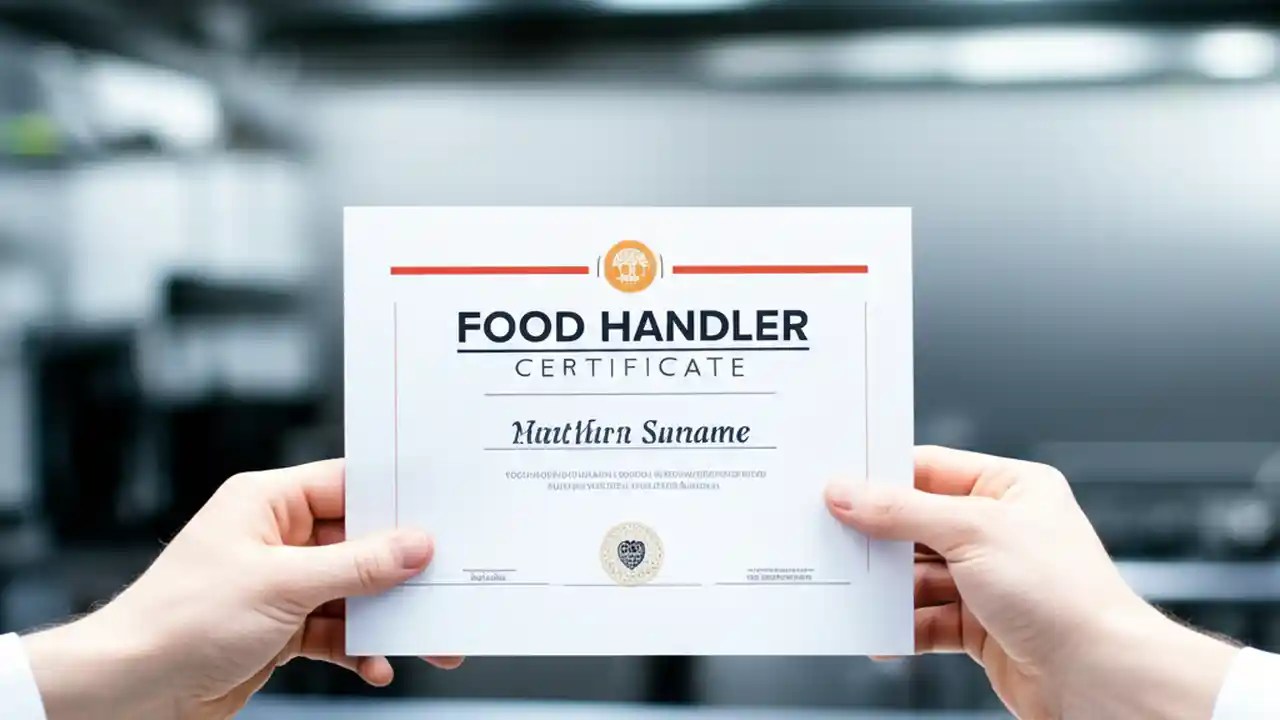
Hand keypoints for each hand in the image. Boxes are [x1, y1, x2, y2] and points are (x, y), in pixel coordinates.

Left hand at [23, 460, 461, 719]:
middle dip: (403, 572)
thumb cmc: (178, 622)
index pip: (347, 486)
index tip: (442, 514)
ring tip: (429, 640)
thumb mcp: (281, 585)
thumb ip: (356, 565)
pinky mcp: (280, 629)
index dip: (396, 500)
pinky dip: (359, 648)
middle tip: (447, 586)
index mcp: (266, 502)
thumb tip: (414, 545)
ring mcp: (279, 585)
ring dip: (388, 618)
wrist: (125, 693)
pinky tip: (376, 665)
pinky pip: (337, 631)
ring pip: (354, 592)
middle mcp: (275, 537)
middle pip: (359, 544)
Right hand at [826, 446, 1239, 719]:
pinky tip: (878, 632)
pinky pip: (926, 618)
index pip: (931, 469)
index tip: (835, 484)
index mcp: (1012, 489)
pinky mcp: (981, 626)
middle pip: (917, 524)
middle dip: (877, 537)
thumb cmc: (1063, 596)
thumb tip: (846, 492)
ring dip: (886, 587)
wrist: (1101, 680)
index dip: (882, 477)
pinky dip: (901, 626)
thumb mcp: (972, 533)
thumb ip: (902, 512)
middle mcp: (1001, 531)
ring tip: (849, 590)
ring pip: (917, 575)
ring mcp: (990, 581)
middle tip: (830, 538)